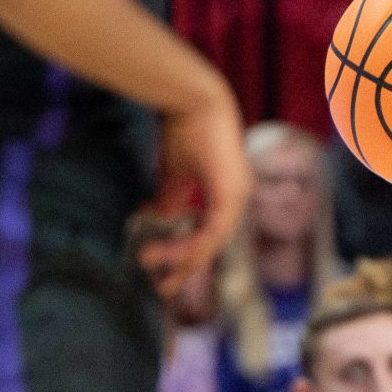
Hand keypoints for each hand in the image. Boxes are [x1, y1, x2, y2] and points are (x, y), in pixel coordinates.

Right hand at [134, 85, 248, 300]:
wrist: (194, 102)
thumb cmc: (186, 130)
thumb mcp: (175, 174)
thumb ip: (170, 200)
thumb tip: (157, 220)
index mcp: (226, 195)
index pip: (209, 235)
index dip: (186, 254)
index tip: (164, 271)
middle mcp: (237, 200)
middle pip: (213, 246)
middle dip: (185, 268)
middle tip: (164, 289)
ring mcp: (238, 198)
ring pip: (212, 243)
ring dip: (181, 258)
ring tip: (153, 265)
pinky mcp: (232, 195)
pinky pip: (212, 232)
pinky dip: (190, 244)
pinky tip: (169, 251)